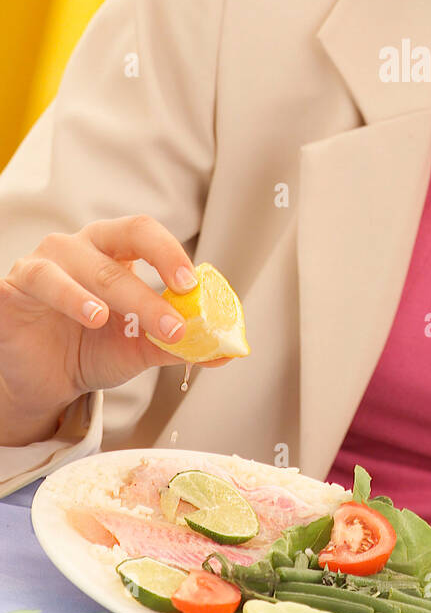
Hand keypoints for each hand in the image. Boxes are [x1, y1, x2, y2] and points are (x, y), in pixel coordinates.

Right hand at [0, 215, 228, 445]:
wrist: (46, 380)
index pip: (143, 231)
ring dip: (105, 296)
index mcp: (114, 249)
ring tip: (113, 322)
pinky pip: (41, 282)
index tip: (190, 285)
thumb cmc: (93, 349)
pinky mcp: (13, 287)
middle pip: (117, 253)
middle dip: (148, 293)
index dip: (168, 252)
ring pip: (79, 269)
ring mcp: (43, 263)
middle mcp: (78, 247)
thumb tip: (227, 349)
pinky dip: (67, 298)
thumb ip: (179, 344)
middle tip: (173, 324)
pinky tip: (88, 317)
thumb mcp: (140, 347)